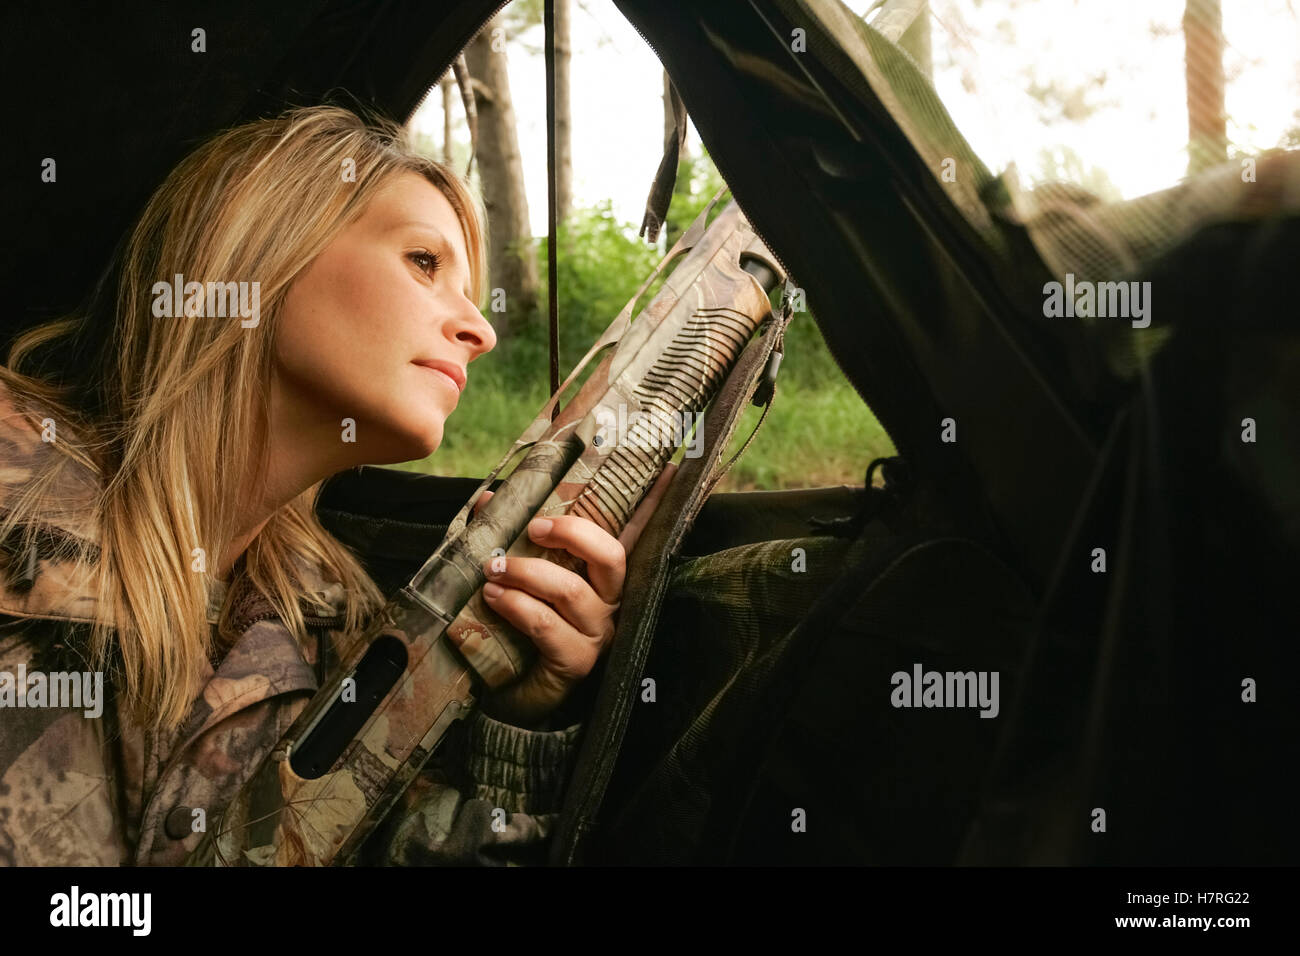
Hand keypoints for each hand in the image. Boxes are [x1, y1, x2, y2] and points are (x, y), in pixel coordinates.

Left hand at [471, 461, 678, 727]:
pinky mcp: (577, 661)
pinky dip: (517, 606)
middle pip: (611, 555)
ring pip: (571, 591)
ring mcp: (597, 631)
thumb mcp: (512, 570)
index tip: (671, 467)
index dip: (654, 500)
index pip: (636, 529)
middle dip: (572, 533)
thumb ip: (506, 536)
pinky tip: (494, 596)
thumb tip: (489, 501)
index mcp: (602, 571)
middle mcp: (610, 599)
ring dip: (526, 573)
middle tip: (534, 528)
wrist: (507, 690)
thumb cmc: (517, 620)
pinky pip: (549, 627)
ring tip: (493, 567)